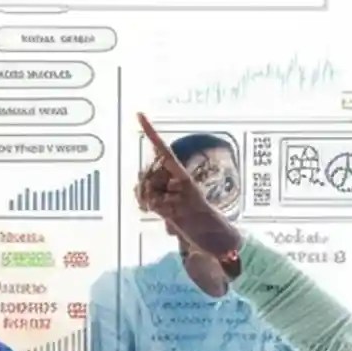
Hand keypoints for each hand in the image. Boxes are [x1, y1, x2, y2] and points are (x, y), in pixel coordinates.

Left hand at [135, 112, 240, 256]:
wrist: (213, 236)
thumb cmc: (190, 220)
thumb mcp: (167, 204)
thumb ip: (153, 194)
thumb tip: (138, 191)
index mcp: (181, 174)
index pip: (163, 150)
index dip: (150, 132)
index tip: (138, 114)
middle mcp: (181, 178)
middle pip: (147, 175)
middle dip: (145, 190)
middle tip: (162, 204)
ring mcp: (181, 190)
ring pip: (148, 189)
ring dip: (150, 202)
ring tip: (169, 211)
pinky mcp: (179, 205)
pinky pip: (153, 203)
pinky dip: (155, 211)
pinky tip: (172, 216)